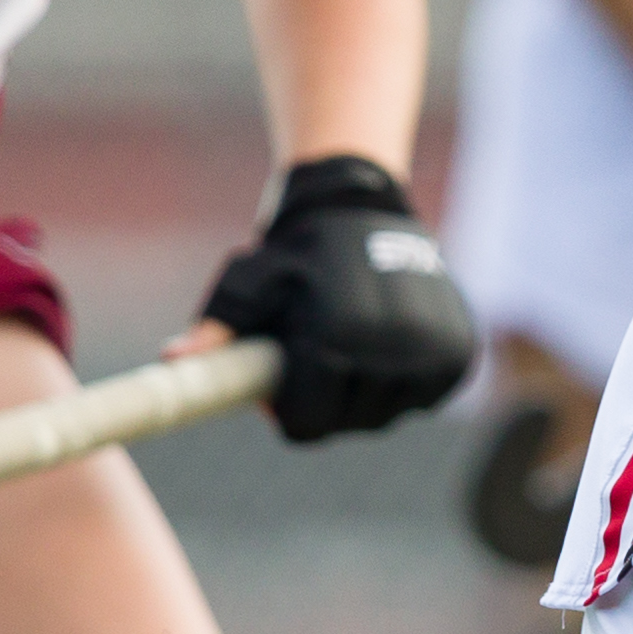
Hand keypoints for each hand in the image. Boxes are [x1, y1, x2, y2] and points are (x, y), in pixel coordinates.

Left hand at [199, 154, 477, 441]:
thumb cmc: (295, 251)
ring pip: (388, 416)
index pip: (308, 424)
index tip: (281, 384)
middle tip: (314, 363)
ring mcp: (433, 351)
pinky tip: (386, 346)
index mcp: (337, 336)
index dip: (287, 412)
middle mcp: (393, 348)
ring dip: (365, 396)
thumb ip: (215, 329)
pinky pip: (424, 398)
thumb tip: (171, 360)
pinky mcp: (461, 352)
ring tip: (349, 350)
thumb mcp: (246, 283)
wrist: (363, 209)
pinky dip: (404, 384)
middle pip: (348, 424)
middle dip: (325, 404)